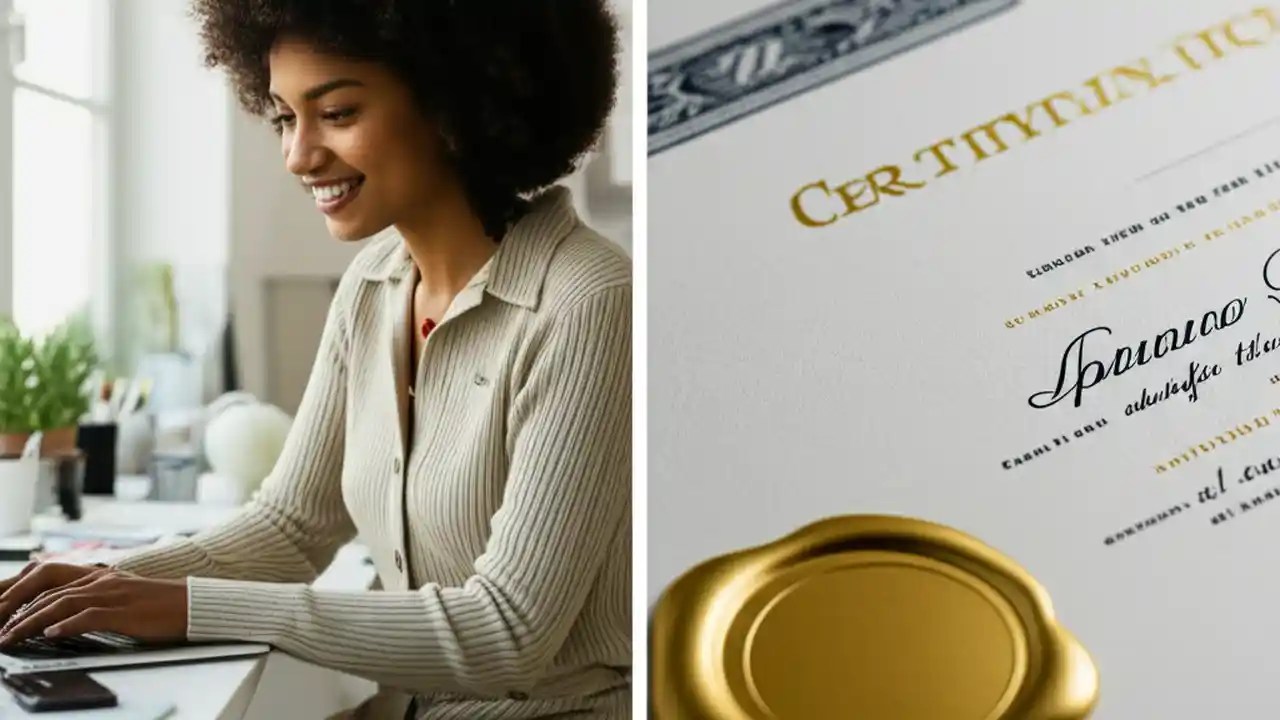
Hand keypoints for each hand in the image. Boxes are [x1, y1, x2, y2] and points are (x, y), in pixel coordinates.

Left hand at [0, 562, 187, 647]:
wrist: (192, 603)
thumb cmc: (161, 604)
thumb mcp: (124, 596)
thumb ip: (98, 599)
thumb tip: (69, 616)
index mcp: (101, 577)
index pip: (52, 587)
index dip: (24, 603)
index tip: (7, 620)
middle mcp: (102, 581)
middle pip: (50, 594)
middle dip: (19, 614)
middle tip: (1, 631)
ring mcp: (113, 594)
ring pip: (61, 604)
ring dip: (32, 622)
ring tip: (13, 637)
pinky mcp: (124, 611)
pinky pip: (88, 616)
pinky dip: (65, 625)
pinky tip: (51, 634)